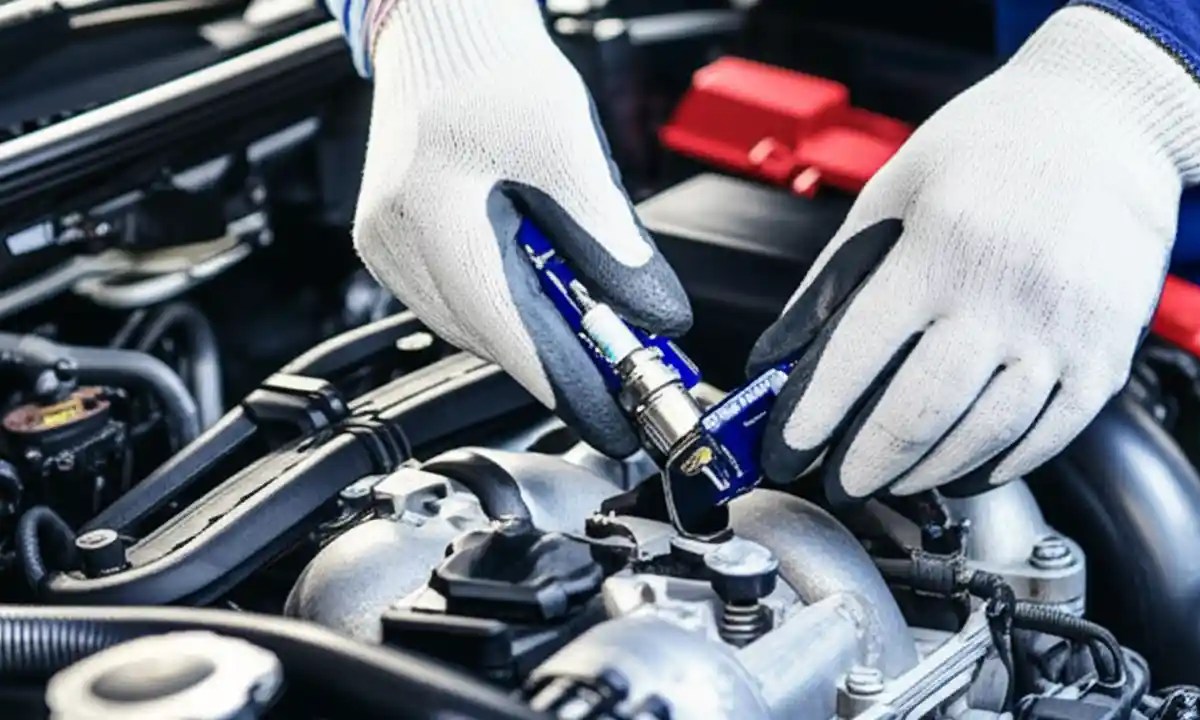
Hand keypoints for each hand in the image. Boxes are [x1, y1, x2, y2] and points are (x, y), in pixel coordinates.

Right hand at [352, 0, 690, 456]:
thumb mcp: (573, 151)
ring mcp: (388, 247)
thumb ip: (611, 242)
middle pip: (492, 336)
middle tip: (626, 378)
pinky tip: (545, 296)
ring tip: (597, 330)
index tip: (616, 421)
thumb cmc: (495, 68)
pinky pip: (459, 301)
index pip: (508, 331)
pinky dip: (507, 308)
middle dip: (564, 362)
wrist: (443, 31)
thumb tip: (652, 314)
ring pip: (475, 326)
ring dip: (537, 336)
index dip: (568, 386)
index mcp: (434, 214)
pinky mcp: (393, 244)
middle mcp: (396, 241)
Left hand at [748, 6, 1199, 498]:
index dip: (813, 416)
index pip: (857, 357)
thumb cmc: (990, 149)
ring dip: (927, 473)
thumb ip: (836, 275)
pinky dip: (1000, 466)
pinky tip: (966, 472)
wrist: (1107, 120)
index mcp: (940, 249)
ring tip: (892, 480)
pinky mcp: (1107, 354)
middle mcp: (1004, 294)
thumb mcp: (893, 188)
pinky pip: (1049, 434)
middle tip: (838, 483)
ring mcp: (1063, 330)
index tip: (787, 448)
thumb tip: (783, 353)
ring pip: (984, 435)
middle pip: (919, 413)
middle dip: (865, 463)